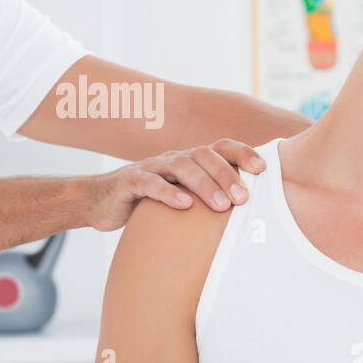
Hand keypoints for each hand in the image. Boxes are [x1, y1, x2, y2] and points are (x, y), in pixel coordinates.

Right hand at [82, 139, 266, 230]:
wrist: (99, 202)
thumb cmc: (147, 204)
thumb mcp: (181, 199)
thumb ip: (207, 200)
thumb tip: (249, 214)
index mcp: (188, 160)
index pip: (220, 147)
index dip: (242, 153)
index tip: (263, 170)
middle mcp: (171, 158)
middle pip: (204, 155)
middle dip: (227, 175)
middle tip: (245, 198)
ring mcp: (150, 167)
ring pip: (180, 166)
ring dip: (204, 184)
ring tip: (222, 206)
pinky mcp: (128, 182)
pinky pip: (149, 183)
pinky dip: (168, 193)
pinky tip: (184, 206)